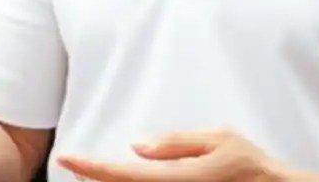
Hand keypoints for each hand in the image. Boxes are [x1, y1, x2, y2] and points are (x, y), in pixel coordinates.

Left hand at [57, 129, 290, 181]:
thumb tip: (137, 146)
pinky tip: (122, 178)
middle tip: (73, 165)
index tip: (66, 158)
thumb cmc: (252, 165)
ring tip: (92, 173)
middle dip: (95, 179)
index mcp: (180, 178)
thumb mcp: (219, 140)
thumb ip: (177, 144)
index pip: (124, 174)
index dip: (92, 167)